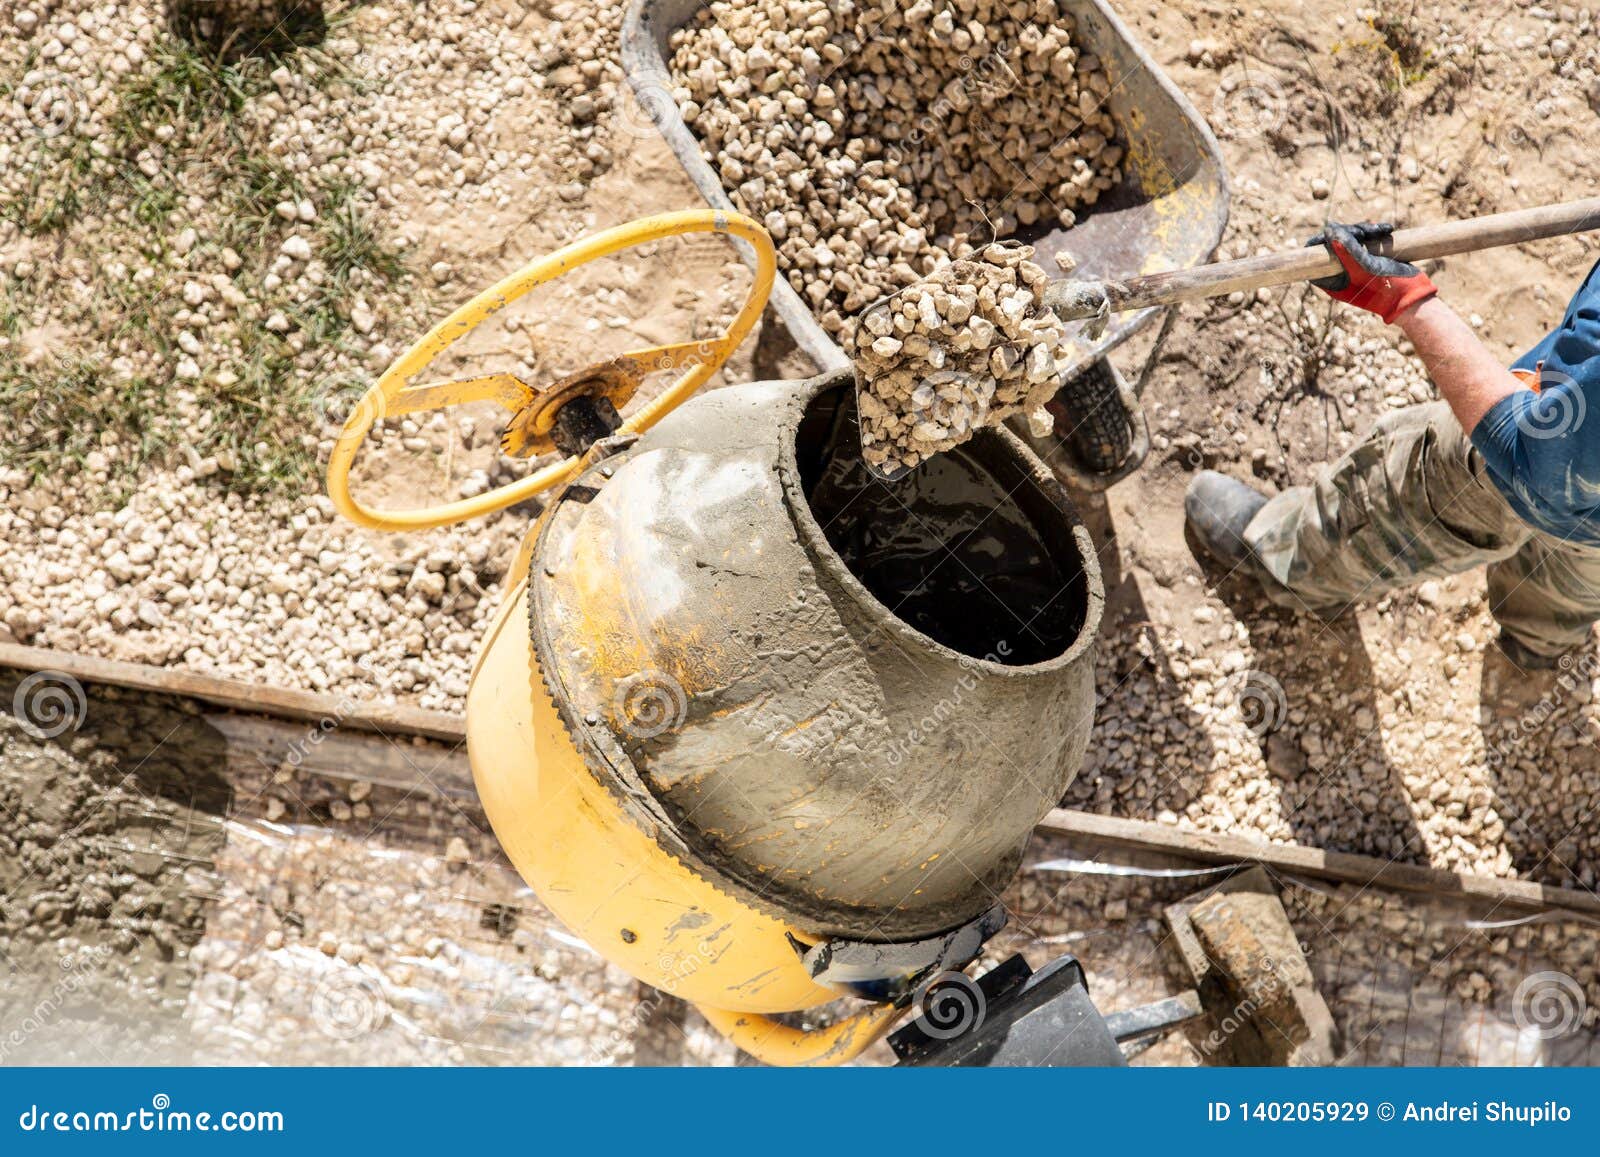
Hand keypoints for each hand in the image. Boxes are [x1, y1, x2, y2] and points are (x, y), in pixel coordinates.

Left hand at [1306, 221, 1437, 323]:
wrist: (1411, 297)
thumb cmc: (1386, 288)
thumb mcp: (1364, 267)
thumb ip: (1345, 250)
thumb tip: (1328, 230)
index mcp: (1333, 281)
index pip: (1315, 259)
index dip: (1320, 241)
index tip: (1334, 232)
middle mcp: (1343, 273)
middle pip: (1334, 244)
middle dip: (1348, 232)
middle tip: (1363, 232)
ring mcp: (1358, 266)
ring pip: (1352, 239)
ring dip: (1365, 230)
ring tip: (1380, 230)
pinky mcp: (1372, 259)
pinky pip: (1368, 240)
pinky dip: (1376, 232)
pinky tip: (1387, 229)